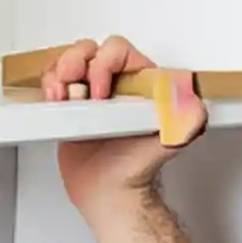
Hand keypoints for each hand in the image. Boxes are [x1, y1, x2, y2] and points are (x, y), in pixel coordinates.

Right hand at [43, 36, 206, 212]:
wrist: (109, 192)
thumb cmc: (136, 168)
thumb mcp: (171, 141)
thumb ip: (187, 118)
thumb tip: (192, 98)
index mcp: (139, 83)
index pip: (118, 51)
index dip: (105, 64)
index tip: (101, 93)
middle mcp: (113, 84)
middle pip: (89, 50)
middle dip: (75, 62)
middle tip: (76, 90)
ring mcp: (89, 93)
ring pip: (68, 61)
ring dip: (59, 72)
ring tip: (61, 96)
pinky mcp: (68, 105)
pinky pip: (53, 80)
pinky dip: (48, 83)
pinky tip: (55, 100)